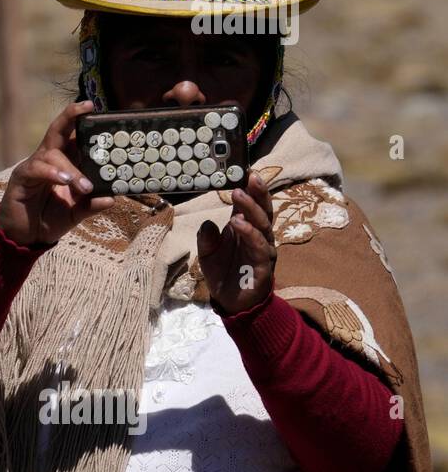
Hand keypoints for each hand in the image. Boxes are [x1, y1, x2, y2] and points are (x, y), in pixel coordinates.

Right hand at [0, 100, 114, 246]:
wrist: (25, 237)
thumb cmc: (49, 219)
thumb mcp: (75, 213)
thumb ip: (91, 205)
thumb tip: (111, 198)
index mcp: (62, 164)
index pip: (72, 138)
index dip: (82, 123)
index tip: (96, 110)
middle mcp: (46, 160)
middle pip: (57, 131)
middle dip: (70, 116)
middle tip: (87, 108)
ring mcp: (32, 167)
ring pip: (51, 154)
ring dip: (70, 168)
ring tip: (83, 186)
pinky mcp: (21, 178)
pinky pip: (35, 169)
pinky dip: (51, 173)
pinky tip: (63, 180)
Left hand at [197, 171, 276, 313]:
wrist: (230, 302)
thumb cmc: (223, 271)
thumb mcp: (207, 252)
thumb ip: (206, 237)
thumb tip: (207, 223)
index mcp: (246, 228)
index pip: (252, 204)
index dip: (251, 188)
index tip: (246, 170)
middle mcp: (258, 235)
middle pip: (263, 210)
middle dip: (258, 192)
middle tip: (249, 176)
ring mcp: (263, 249)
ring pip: (263, 225)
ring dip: (252, 209)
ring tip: (239, 195)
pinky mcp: (264, 265)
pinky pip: (259, 246)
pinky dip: (250, 233)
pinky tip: (238, 223)